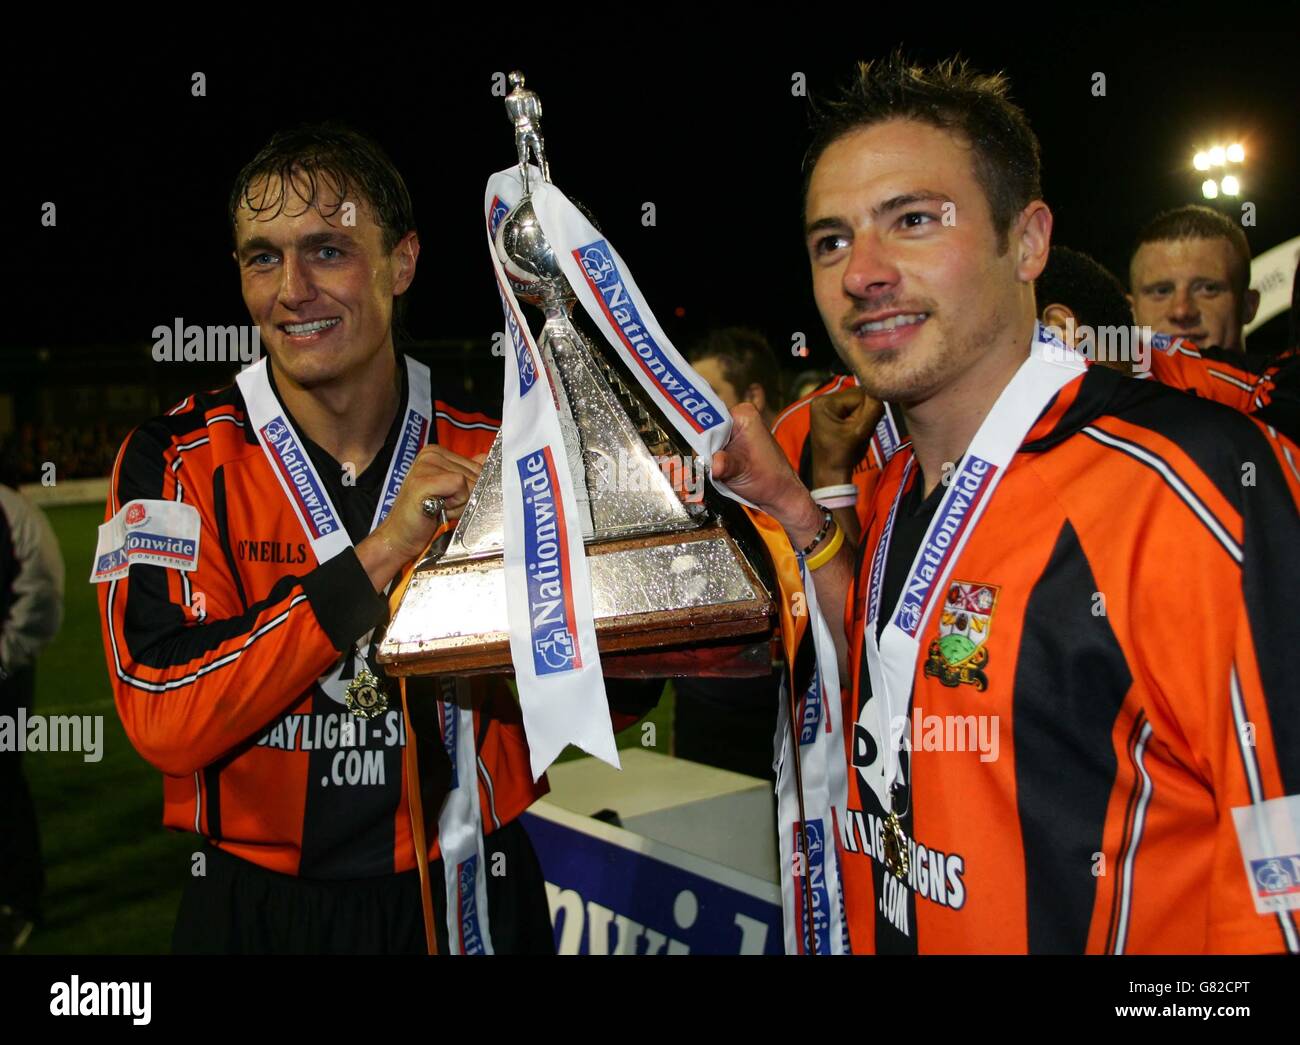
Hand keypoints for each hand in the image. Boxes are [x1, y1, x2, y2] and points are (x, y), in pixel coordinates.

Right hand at [356, 445, 483, 590]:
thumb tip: (486, 458)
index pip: (479, 465)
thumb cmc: (425, 516)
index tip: (452, 498)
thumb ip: (467, 473)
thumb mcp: (451, 490)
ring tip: (439, 508)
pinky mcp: (423, 481)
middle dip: (467, 497)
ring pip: (470, 482)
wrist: (400, 537)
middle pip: (476, 474)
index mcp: (437, 452)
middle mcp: (431, 454)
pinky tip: (437, 509)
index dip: (474, 489)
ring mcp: (425, 465)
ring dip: (460, 503)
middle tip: (444, 506)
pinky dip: (454, 505)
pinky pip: (459, 486)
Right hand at [711, 404, 821, 545]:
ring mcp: (736, 431)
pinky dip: (713, 463)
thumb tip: (713, 464)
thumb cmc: (769, 480)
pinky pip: (713, 450)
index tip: (704, 458)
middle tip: (714, 468)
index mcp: (743, 415)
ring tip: (721, 472)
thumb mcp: (742, 471)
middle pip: (705, 432)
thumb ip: (725, 465)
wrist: (781, 494)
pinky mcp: (734, 444)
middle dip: (706, 453)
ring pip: (707, 444)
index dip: (703, 441)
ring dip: (709, 460)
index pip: (708, 421)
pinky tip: (722, 472)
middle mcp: (739, 418)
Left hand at [809, 386, 881, 488]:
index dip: (867, 411)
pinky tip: (851, 431)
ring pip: (857, 402)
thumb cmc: (844, 455)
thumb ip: (874, 408)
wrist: (831, 474)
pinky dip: (857, 419)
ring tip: (854, 433)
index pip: (859, 394)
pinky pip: (852, 408)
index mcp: (824, 402)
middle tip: (858, 432)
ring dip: (862, 416)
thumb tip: (882, 388)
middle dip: (864, 413)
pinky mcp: (830, 412)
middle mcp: (822, 400)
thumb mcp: (861, 431)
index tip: (861, 429)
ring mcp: (825, 406)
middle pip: (858, 396)